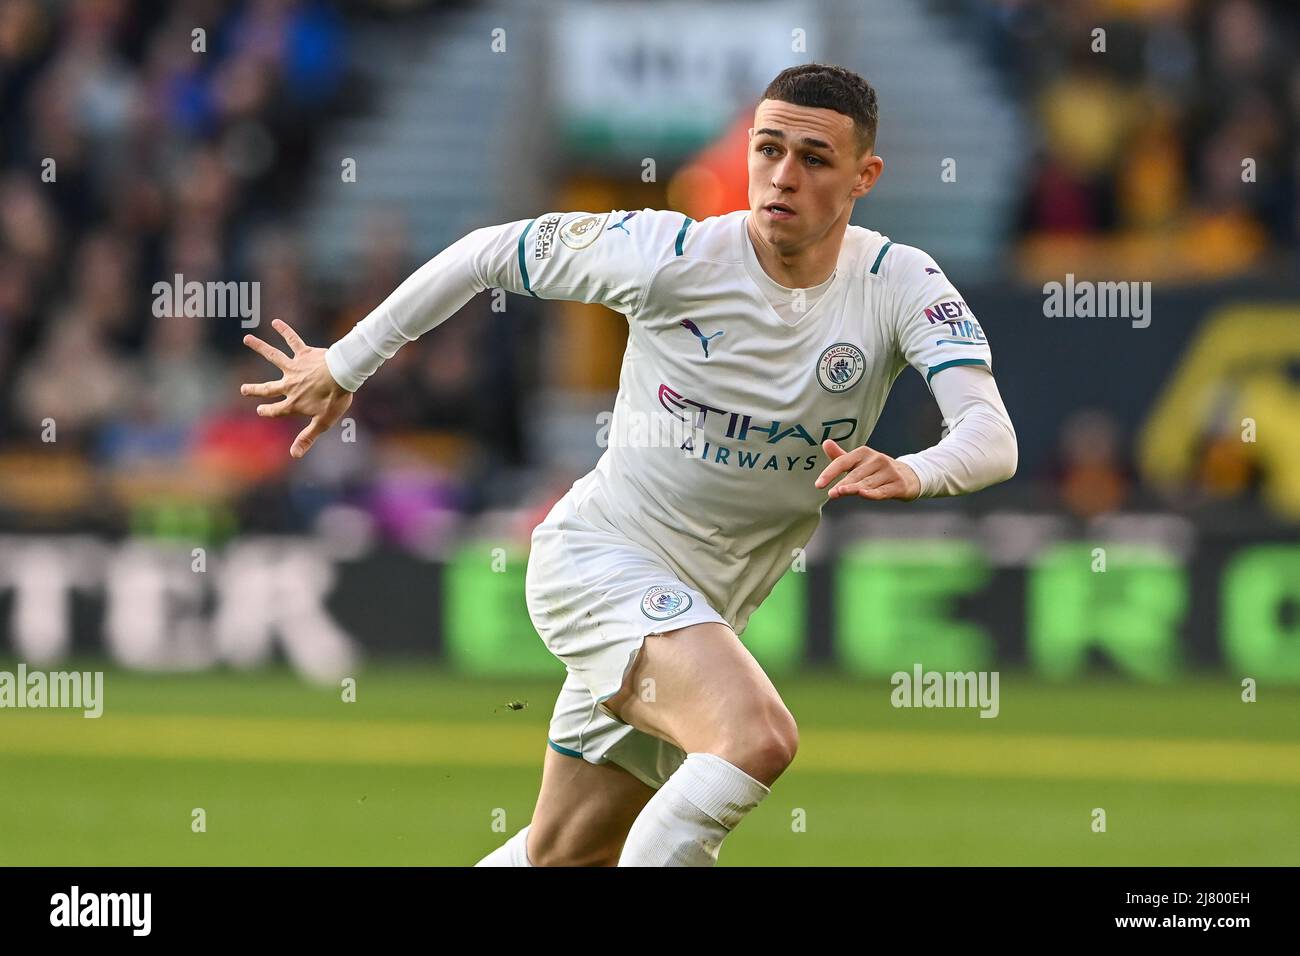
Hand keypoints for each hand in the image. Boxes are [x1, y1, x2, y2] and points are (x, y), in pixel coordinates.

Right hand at [240, 318, 352, 458]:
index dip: (268, 411)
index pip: (276, 410)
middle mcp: (290, 384)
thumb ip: (307, 438)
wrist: (343, 375)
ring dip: (260, 347)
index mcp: (293, 402)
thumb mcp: (322, 423)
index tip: (261, 410)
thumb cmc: (335, 399)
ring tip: (247, 339)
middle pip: (268, 387)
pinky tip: (276, 322)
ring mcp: (295, 368)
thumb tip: (294, 455)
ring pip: (274, 356)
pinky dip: (285, 331)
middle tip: (244, 389)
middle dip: (255, 389)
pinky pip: (293, 340)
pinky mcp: (304, 354)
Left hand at [813, 438, 920, 500]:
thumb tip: (825, 443)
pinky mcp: (898, 484)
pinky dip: (873, 493)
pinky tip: (863, 494)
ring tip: (840, 492)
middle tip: (831, 493)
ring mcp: (889, 471)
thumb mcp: (859, 462)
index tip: (819, 484)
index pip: (843, 462)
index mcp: (864, 453)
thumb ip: (841, 457)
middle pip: (855, 474)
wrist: (909, 475)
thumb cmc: (878, 470)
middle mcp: (877, 459)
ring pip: (867, 483)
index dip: (830, 473)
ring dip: (853, 488)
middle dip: (842, 483)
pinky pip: (882, 490)